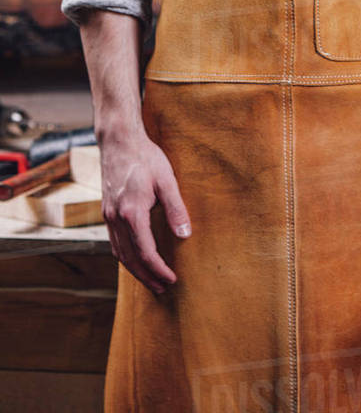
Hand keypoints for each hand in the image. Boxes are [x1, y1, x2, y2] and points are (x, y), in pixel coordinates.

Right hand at [100, 129, 191, 295]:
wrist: (118, 140)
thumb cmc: (145, 157)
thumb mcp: (167, 179)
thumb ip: (176, 208)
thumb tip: (185, 235)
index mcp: (132, 213)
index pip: (145, 252)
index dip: (158, 269)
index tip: (172, 279)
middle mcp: (116, 218)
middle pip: (130, 258)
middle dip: (146, 276)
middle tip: (162, 288)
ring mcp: (108, 215)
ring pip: (119, 253)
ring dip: (134, 269)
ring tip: (150, 280)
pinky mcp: (106, 211)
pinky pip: (114, 242)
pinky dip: (125, 256)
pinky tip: (135, 258)